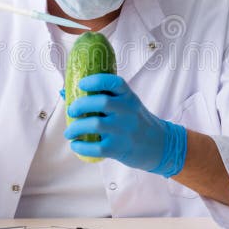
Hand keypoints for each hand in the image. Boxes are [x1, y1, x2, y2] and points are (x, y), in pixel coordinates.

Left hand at [64, 74, 186, 177]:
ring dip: (75, 127)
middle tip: (71, 111)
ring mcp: (123, 130)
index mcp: (129, 97)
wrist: (159, 145)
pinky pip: (95, 148)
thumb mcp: (129, 105)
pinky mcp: (119, 149)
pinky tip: (76, 144)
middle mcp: (127, 111)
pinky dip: (80, 146)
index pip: (114, 82)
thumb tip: (68, 93)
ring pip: (94, 124)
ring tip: (69, 132)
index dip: (95, 80)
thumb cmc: (137, 122)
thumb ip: (107, 98)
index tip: (81, 83)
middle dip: (80, 105)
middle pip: (100, 102)